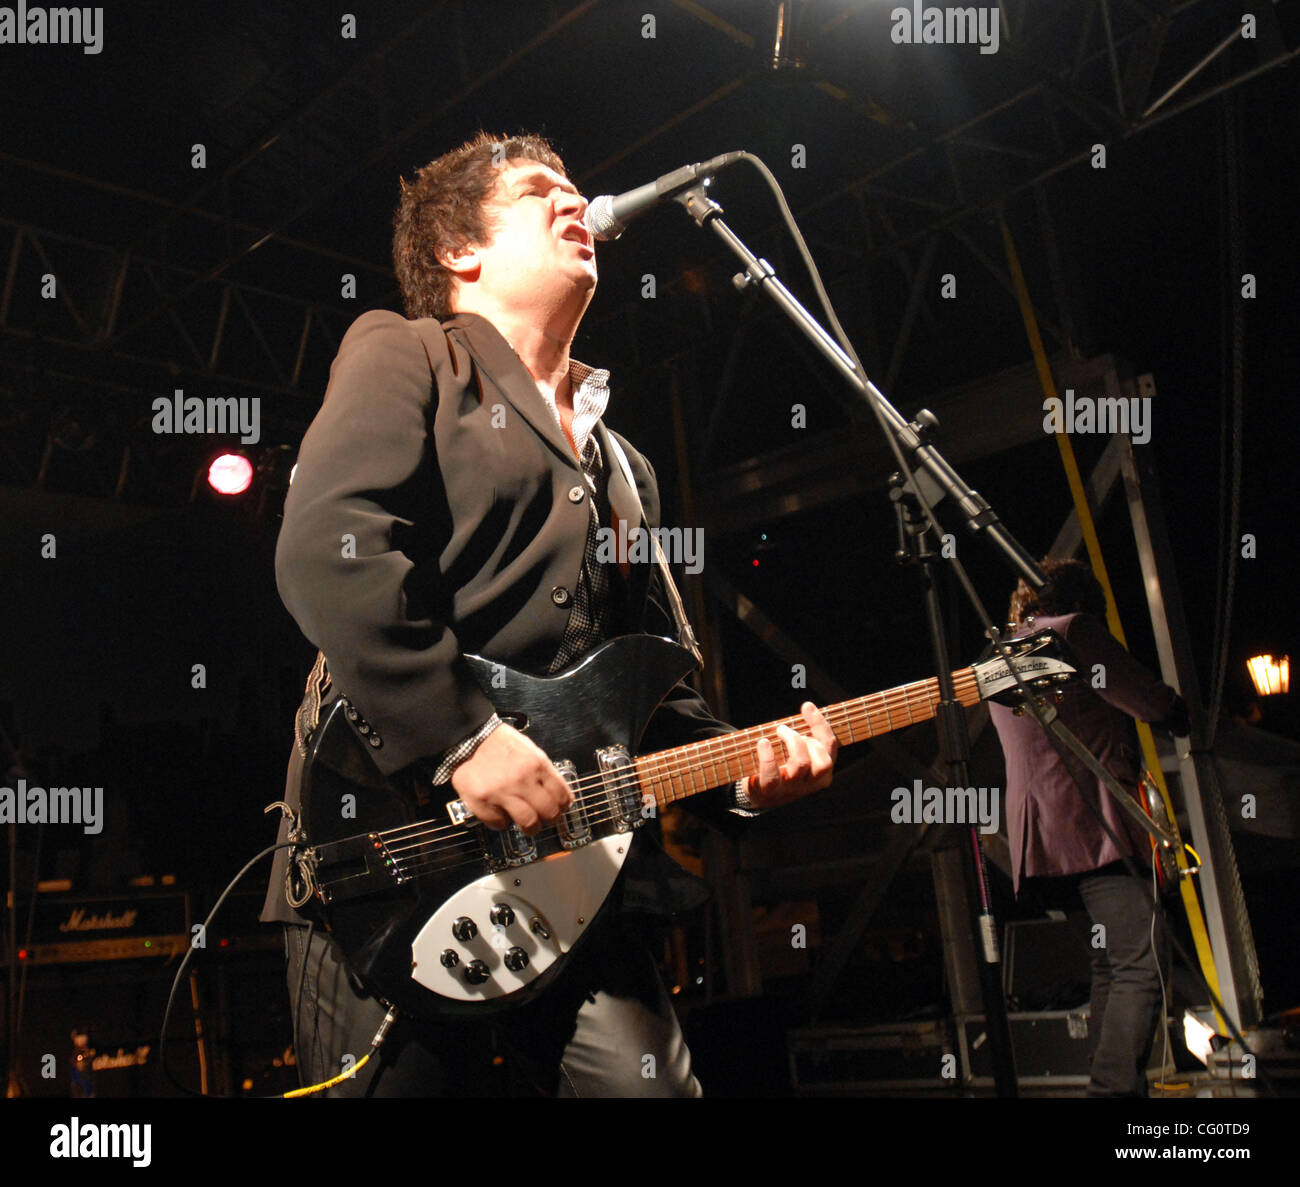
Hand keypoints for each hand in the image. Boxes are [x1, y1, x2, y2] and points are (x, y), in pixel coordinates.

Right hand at [449, 723, 571, 833]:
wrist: (470, 739)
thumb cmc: (500, 744)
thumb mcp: (530, 751)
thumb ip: (544, 771)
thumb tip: (558, 793)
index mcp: (536, 764)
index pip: (561, 795)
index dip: (563, 806)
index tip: (560, 809)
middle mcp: (521, 779)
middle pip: (548, 812)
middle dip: (549, 819)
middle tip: (545, 819)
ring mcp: (501, 792)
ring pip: (527, 822)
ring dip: (530, 827)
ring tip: (528, 824)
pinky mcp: (482, 801)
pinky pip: (499, 824)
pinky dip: (502, 823)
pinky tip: (503, 814)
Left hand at [743, 703, 837, 810]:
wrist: (758, 795)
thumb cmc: (780, 768)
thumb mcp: (798, 754)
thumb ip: (805, 737)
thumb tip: (808, 708)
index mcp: (821, 773)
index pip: (830, 747)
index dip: (821, 725)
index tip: (807, 706)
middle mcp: (810, 783)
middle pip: (823, 762)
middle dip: (808, 740)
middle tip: (786, 729)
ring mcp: (791, 789)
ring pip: (801, 765)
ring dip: (791, 741)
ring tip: (779, 730)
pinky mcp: (770, 791)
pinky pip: (773, 775)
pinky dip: (767, 756)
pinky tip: (763, 743)